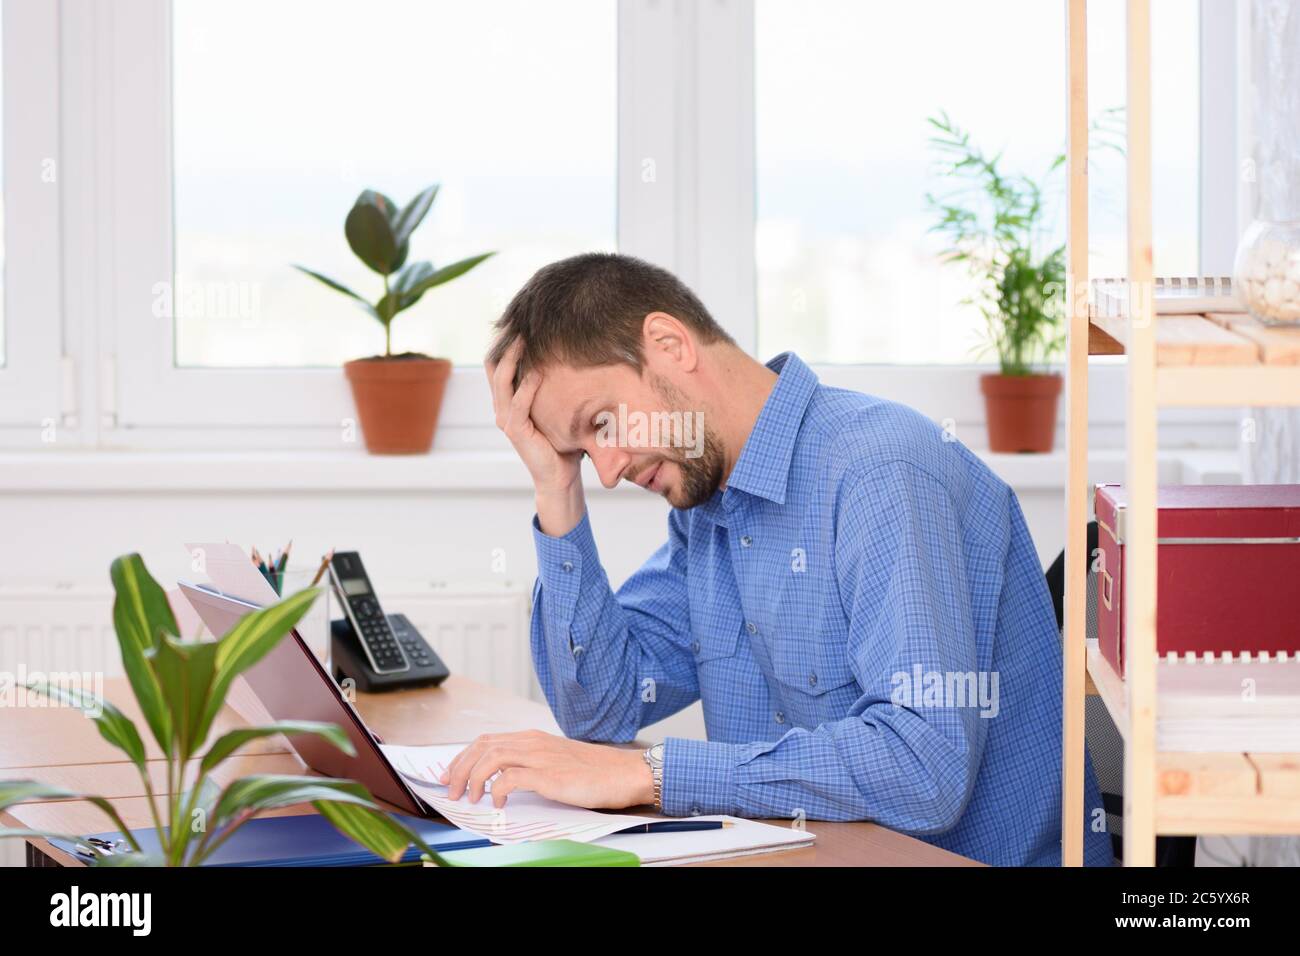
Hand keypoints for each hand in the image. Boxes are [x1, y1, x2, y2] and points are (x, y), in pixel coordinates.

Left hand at [439, 729, 654, 810]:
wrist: (624, 773)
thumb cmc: (595, 771)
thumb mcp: (557, 761)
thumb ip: (533, 763)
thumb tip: (505, 779)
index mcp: (533, 737)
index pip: (487, 740)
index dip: (464, 756)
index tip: (452, 774)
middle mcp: (533, 742)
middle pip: (483, 746)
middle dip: (460, 767)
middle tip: (451, 788)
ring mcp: (540, 756)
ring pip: (491, 758)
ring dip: (473, 778)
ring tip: (470, 798)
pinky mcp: (548, 775)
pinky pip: (510, 778)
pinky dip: (496, 790)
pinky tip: (497, 803)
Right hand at [485, 338, 585, 534]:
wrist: (560, 477)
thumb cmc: (564, 440)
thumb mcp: (559, 407)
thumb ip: (558, 385)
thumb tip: (579, 354)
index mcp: (509, 400)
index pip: (497, 363)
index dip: (504, 341)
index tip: (518, 319)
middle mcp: (503, 407)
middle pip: (494, 366)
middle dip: (506, 343)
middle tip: (519, 321)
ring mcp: (506, 420)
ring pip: (502, 381)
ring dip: (513, 359)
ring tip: (525, 339)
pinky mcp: (516, 432)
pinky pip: (518, 405)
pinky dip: (527, 387)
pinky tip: (538, 372)